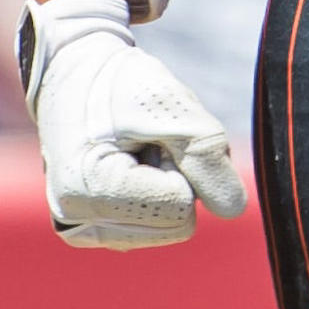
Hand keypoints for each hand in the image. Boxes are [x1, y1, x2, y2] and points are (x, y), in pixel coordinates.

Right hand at [20, 0, 242, 248]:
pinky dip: (152, 195)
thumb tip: (233, 209)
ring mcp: (83, 230)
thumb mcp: (171, 103)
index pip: (181, 210)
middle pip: (177, 225)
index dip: (180, 163)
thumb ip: (207, 154)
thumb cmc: (121, 85)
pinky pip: (155, 228)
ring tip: (133, 150)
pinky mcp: (94, 232)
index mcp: (87, 190)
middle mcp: (77, 221)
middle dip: (175, 177)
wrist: (75, 76)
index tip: (148, 133)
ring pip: (170, 229)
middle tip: (143, 139)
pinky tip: (126, 166)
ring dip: (166, 185)